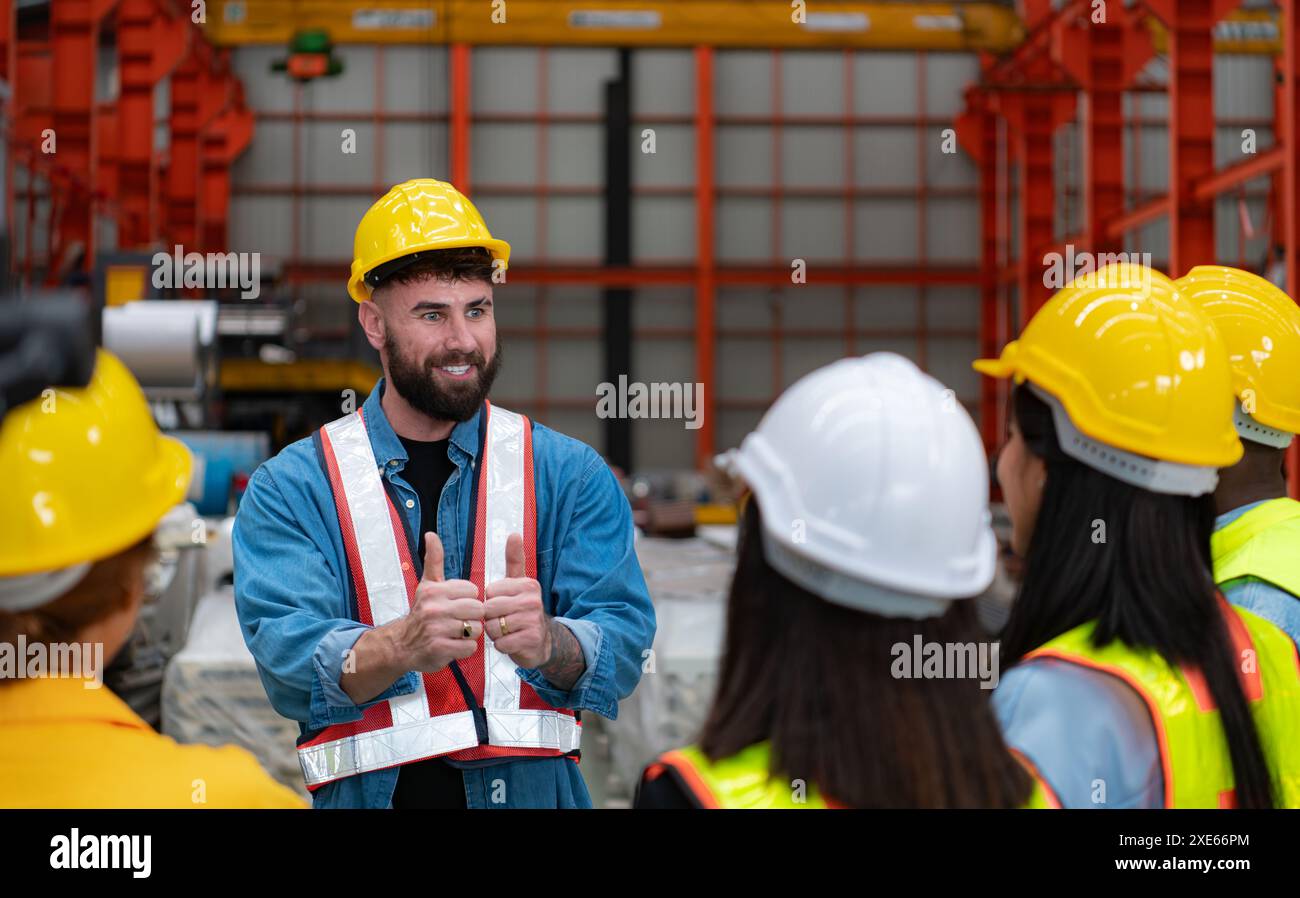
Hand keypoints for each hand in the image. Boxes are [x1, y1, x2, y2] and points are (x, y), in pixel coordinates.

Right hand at [395, 532, 484, 671]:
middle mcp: (434, 608)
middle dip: (472, 617)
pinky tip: (454, 645)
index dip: (468, 599)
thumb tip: (431, 534)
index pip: (473, 591)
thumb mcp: (427, 584)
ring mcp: (436, 630)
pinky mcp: (440, 649)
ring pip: (476, 628)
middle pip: (477, 609)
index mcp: (435, 590)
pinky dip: (466, 648)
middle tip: (459, 620)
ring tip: (456, 633)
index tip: (456, 604)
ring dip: (470, 634)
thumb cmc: (421, 612)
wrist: (402, 645)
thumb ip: (433, 559)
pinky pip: (470, 647)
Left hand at [483, 534, 551, 668]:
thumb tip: (514, 533)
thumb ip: (514, 559)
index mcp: (528, 584)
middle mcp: (533, 600)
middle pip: (490, 609)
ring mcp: (533, 621)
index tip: (503, 605)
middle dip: (491, 619)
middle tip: (504, 620)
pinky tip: (512, 641)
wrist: (542, 640)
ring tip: (508, 631)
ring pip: (494, 627)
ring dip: (496, 633)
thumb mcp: (519, 583)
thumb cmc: (523, 609)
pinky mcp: (531, 640)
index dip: (491, 601)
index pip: (490, 592)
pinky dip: (502, 645)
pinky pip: (501, 643)